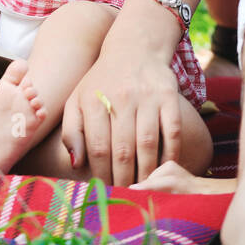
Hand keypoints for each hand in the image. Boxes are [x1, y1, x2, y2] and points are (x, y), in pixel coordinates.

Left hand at [61, 19, 183, 186]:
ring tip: (143, 189)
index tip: (105, 190)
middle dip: (124, 179)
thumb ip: (72, 131)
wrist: (133, 48)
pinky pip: (173, 131)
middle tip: (125, 196)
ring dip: (146, 172)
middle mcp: (121, 97)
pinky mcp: (168, 96)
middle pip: (123, 150)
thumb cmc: (102, 81)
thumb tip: (76, 164)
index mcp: (94, 100)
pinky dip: (171, 154)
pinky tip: (165, 169)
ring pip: (148, 144)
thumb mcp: (78, 99)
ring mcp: (147, 96)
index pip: (98, 147)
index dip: (102, 174)